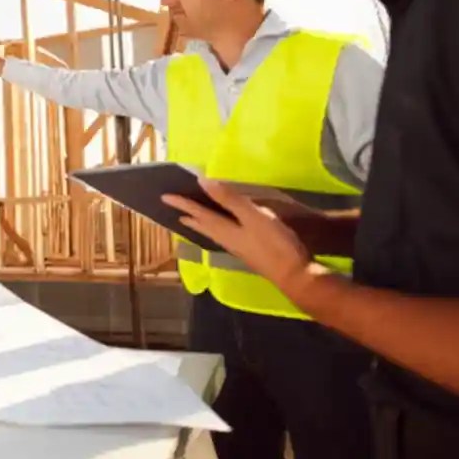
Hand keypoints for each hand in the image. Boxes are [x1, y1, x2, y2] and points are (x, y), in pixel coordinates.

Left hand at [161, 178, 319, 298]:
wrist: (294, 275)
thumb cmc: (274, 243)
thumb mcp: (253, 216)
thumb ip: (230, 199)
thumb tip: (204, 182)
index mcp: (224, 230)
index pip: (199, 213)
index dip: (183, 203)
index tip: (164, 197)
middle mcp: (226, 240)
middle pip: (203, 225)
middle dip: (189, 216)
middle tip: (175, 211)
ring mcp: (238, 248)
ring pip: (213, 233)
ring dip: (201, 224)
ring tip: (192, 220)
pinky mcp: (249, 253)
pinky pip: (225, 237)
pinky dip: (217, 230)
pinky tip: (224, 231)